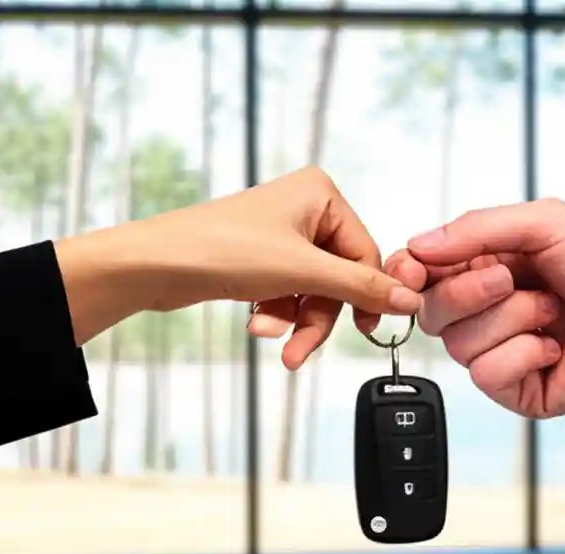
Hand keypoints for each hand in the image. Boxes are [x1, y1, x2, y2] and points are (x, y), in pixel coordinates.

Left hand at [55, 166, 420, 369]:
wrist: (155, 265)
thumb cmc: (219, 249)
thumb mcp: (301, 271)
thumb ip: (359, 288)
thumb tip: (409, 299)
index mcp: (320, 193)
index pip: (365, 253)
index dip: (364, 295)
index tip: (367, 328)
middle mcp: (304, 207)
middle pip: (338, 277)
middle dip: (318, 316)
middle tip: (302, 348)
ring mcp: (280, 233)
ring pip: (312, 291)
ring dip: (295, 320)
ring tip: (271, 338)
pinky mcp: (260, 258)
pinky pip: (288, 293)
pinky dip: (276, 313)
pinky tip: (255, 322)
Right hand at [385, 198, 564, 422]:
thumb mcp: (546, 222)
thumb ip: (477, 229)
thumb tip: (417, 245)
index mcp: (490, 264)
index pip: (425, 273)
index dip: (409, 272)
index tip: (413, 270)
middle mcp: (491, 310)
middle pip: (431, 311)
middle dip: (465, 292)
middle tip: (509, 278)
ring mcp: (505, 351)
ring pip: (457, 345)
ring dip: (508, 321)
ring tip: (553, 311)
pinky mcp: (521, 389)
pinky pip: (486, 376)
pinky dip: (521, 355)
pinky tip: (556, 346)